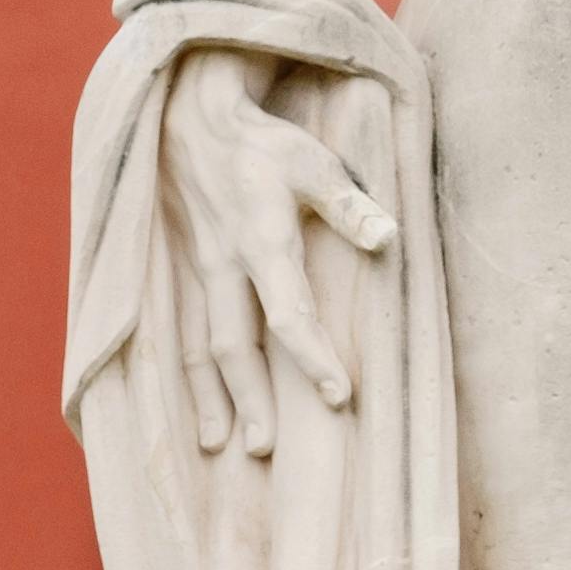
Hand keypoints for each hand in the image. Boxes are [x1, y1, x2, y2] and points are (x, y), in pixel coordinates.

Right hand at [159, 48, 395, 458]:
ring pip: (201, 347)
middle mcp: (224, 266)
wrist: (192, 120)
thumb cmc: (263, 144)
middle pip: (233, 345)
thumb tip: (388, 238)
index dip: (313, 357)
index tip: (340, 397)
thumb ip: (348, 203)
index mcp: (261, 241)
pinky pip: (183, 335)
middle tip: (268, 449)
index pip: (286, 313)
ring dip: (213, 398)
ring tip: (225, 447)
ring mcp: (198, 274)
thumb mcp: (312, 161)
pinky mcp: (184, 275)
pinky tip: (199, 413)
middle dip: (251, 398)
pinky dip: (189, 379)